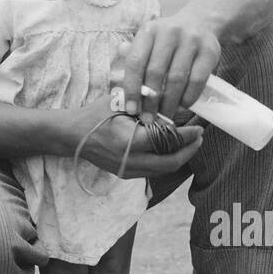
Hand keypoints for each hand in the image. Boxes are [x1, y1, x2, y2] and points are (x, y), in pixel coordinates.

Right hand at [68, 98, 203, 178]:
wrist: (72, 136)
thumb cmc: (95, 115)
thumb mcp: (119, 102)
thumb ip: (144, 101)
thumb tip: (170, 99)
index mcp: (129, 140)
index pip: (166, 141)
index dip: (186, 136)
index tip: (198, 127)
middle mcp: (131, 160)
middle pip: (170, 162)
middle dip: (189, 150)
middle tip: (200, 138)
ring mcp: (128, 170)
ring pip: (163, 170)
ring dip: (180, 157)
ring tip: (190, 143)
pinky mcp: (126, 174)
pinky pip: (154, 171)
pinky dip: (167, 161)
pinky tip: (172, 150)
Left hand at [113, 9, 221, 119]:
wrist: (202, 23)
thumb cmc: (168, 40)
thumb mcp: (149, 41)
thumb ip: (134, 60)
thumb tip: (119, 87)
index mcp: (149, 31)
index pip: (135, 62)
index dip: (131, 88)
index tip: (132, 109)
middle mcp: (169, 32)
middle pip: (156, 72)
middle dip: (151, 100)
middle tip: (149, 119)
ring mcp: (191, 40)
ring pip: (176, 78)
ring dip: (169, 102)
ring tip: (165, 116)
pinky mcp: (209, 51)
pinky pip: (197, 80)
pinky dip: (188, 97)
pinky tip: (182, 106)